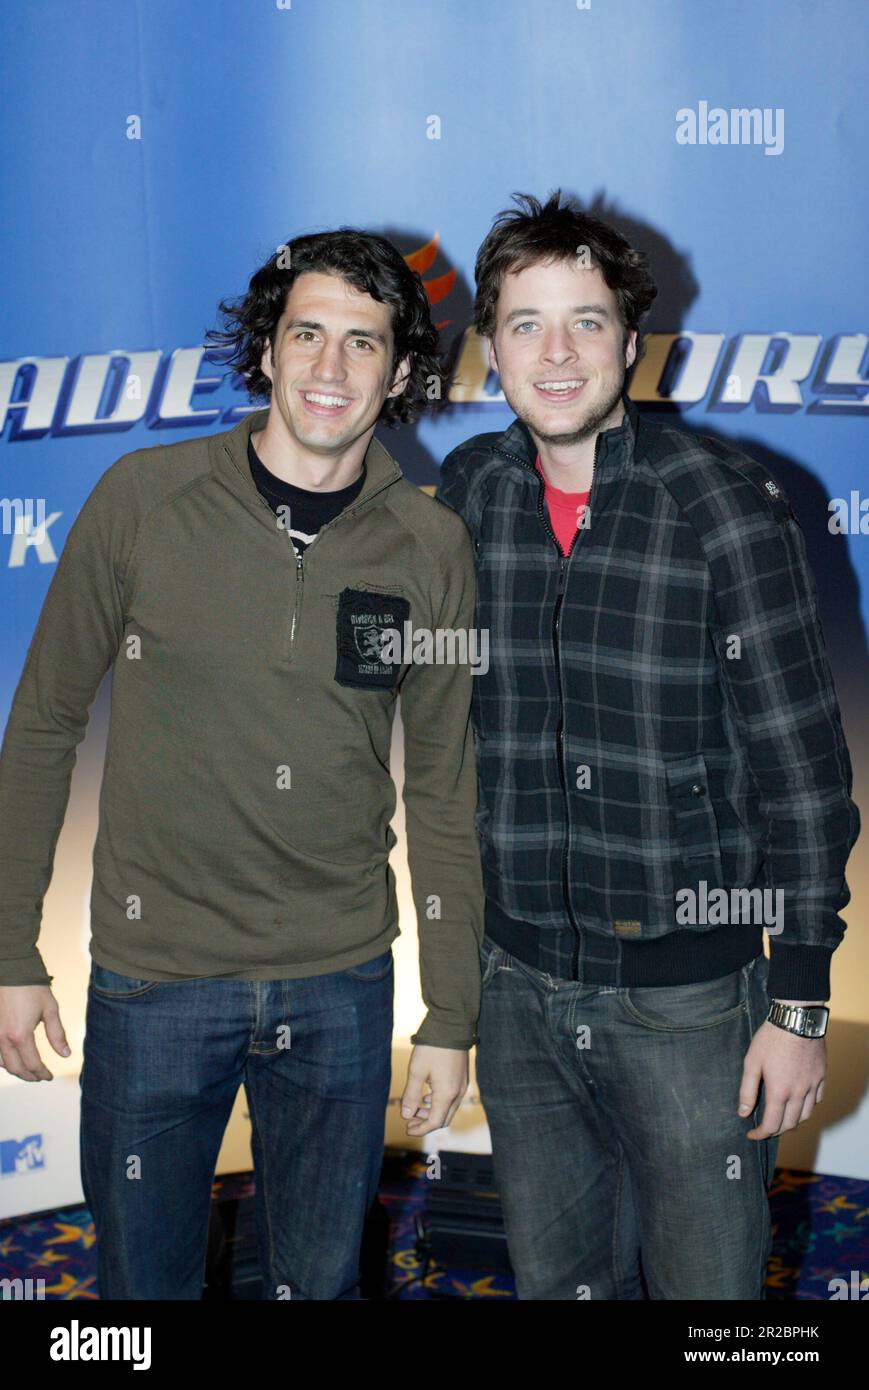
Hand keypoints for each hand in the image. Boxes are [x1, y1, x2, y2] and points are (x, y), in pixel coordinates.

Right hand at [0, 985, 69, 1080]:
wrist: (11, 970)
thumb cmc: (32, 988)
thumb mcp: (50, 1009)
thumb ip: (57, 1034)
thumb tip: (65, 1055)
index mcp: (20, 1035)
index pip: (32, 1064)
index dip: (42, 1073)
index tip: (50, 1076)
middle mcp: (3, 1039)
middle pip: (15, 1068)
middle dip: (29, 1076)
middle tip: (39, 1077)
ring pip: (2, 1063)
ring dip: (15, 1069)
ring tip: (28, 1070)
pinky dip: (3, 1060)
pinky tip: (13, 1057)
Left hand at [400, 1044, 468, 1137]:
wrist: (451, 1026)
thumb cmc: (432, 1048)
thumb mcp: (416, 1071)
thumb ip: (411, 1095)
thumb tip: (406, 1115)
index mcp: (447, 1094)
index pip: (435, 1122)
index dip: (421, 1129)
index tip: (407, 1129)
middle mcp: (458, 1093)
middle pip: (444, 1119)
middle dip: (426, 1123)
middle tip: (410, 1121)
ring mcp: (462, 1085)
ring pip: (448, 1109)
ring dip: (432, 1113)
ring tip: (416, 1108)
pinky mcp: (462, 1078)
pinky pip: (452, 1099)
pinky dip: (439, 1103)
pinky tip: (427, 1096)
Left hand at [738, 1013, 825, 1139]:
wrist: (796, 1019)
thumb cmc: (771, 1039)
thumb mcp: (752, 1062)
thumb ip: (747, 1090)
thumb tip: (743, 1112)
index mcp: (779, 1091)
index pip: (772, 1125)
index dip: (760, 1134)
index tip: (752, 1134)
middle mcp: (798, 1093)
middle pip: (790, 1124)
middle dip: (776, 1130)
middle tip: (765, 1128)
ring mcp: (812, 1085)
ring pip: (806, 1115)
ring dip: (793, 1121)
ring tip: (782, 1118)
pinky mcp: (821, 1076)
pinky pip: (817, 1099)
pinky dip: (807, 1106)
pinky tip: (799, 1101)